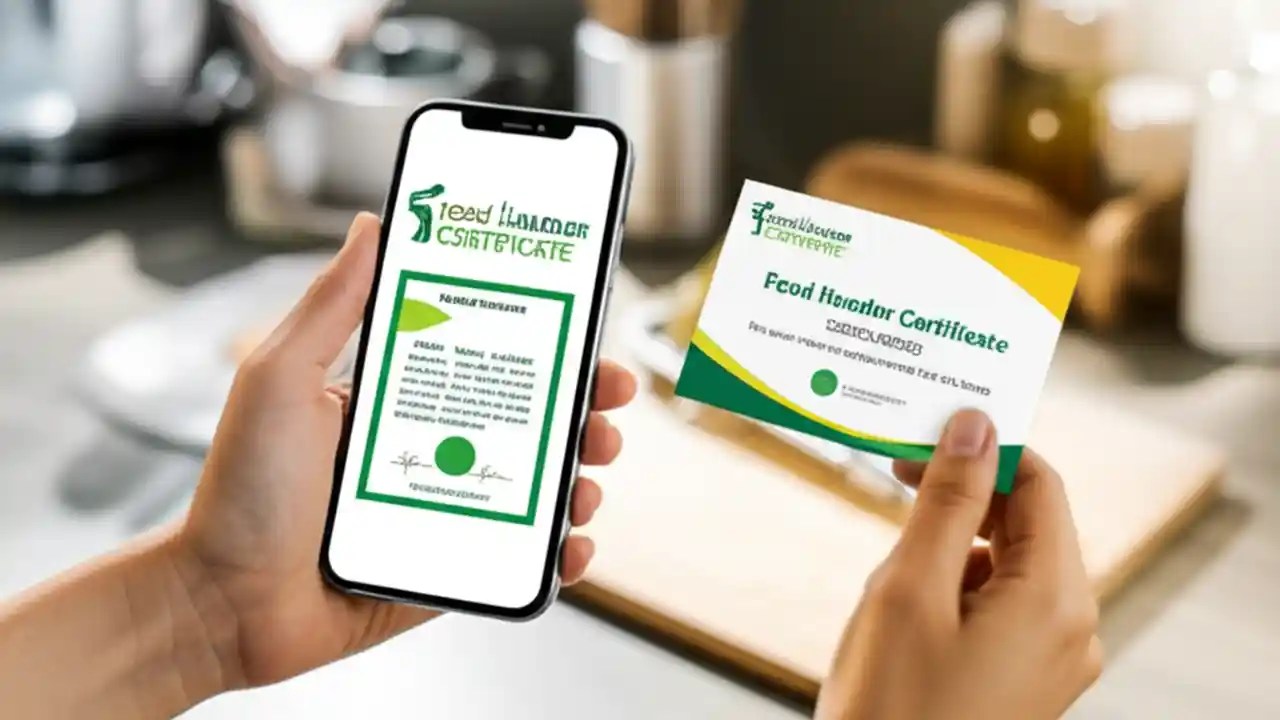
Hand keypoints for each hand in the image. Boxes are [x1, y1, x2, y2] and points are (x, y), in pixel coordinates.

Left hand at [180, 213, 636, 687]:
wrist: (220, 605)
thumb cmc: (239, 491)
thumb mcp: (281, 378)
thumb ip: (331, 305)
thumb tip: (373, 225)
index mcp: (396, 401)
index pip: (487, 360)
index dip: (545, 344)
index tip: (585, 329)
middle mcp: (429, 451)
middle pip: (529, 422)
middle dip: (583, 409)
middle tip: (608, 405)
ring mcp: (444, 512)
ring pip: (537, 487)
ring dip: (582, 477)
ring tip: (590, 479)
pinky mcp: (450, 570)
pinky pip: (519, 558)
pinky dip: (560, 554)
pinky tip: (574, 545)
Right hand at [815, 410, 1101, 719]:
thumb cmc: (891, 707)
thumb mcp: (910, 590)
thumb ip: (949, 502)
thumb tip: (977, 425)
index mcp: (1057, 600)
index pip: (1040, 484)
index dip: (984, 448)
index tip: (922, 436)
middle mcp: (1072, 628)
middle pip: (1030, 522)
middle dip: (965, 494)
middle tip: (896, 477)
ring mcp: (1053, 658)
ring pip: (1013, 562)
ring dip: (956, 541)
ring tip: (895, 566)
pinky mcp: (1027, 678)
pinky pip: (1004, 604)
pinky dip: (960, 582)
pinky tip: (909, 604)